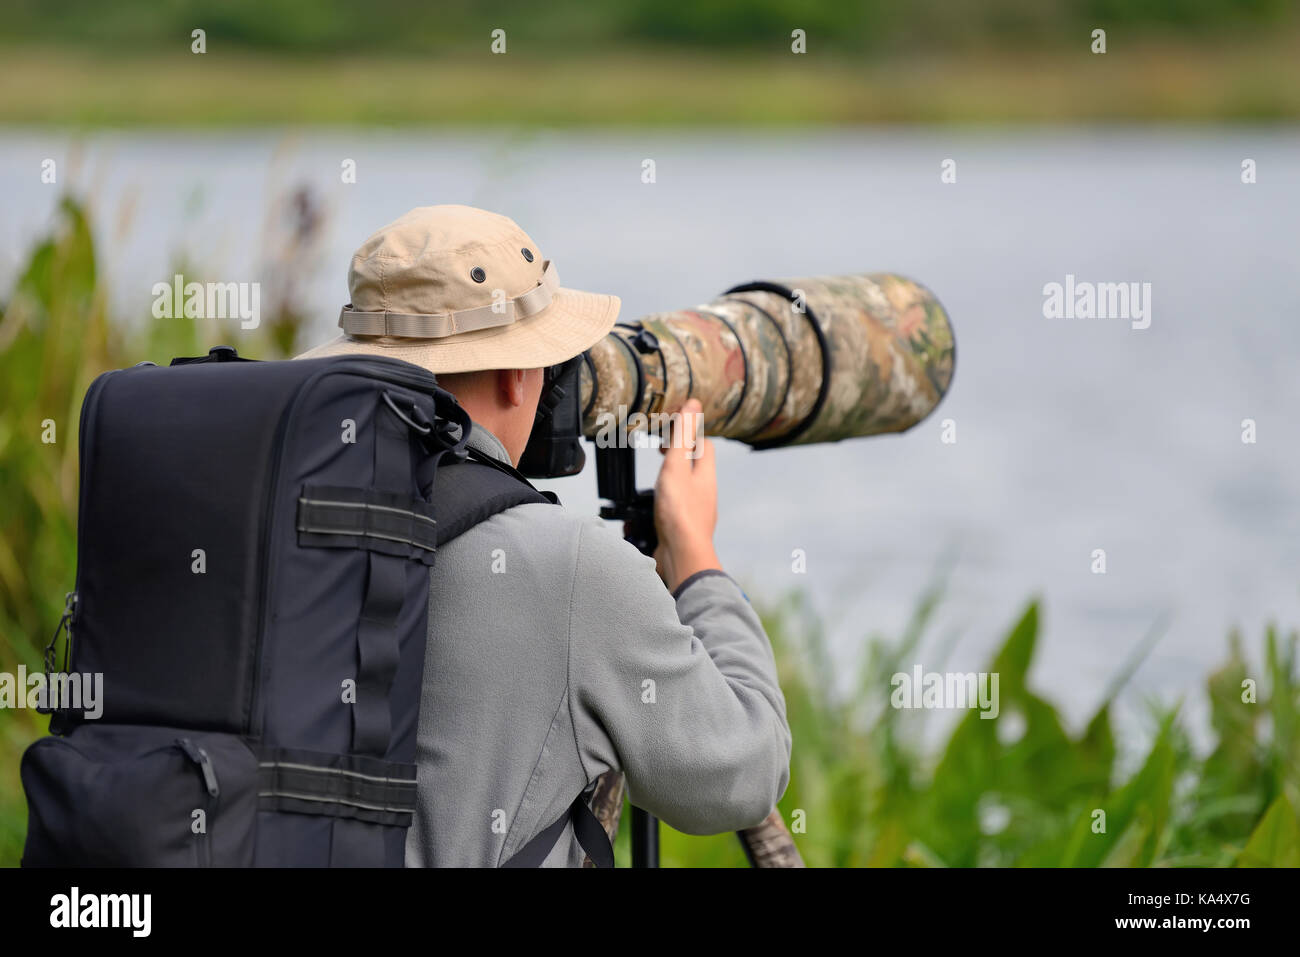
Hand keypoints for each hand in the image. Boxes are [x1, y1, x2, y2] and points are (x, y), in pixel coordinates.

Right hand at [652, 399, 721, 590]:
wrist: (682, 556)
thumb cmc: (680, 512)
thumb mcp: (676, 466)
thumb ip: (682, 436)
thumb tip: (693, 404)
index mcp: (705, 474)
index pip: (704, 444)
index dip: (689, 432)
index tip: (670, 428)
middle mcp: (704, 492)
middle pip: (695, 464)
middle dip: (677, 453)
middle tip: (659, 448)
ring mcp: (696, 510)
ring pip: (685, 486)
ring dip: (670, 477)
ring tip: (654, 475)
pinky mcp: (684, 527)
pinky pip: (676, 507)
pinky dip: (664, 499)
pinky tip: (652, 505)